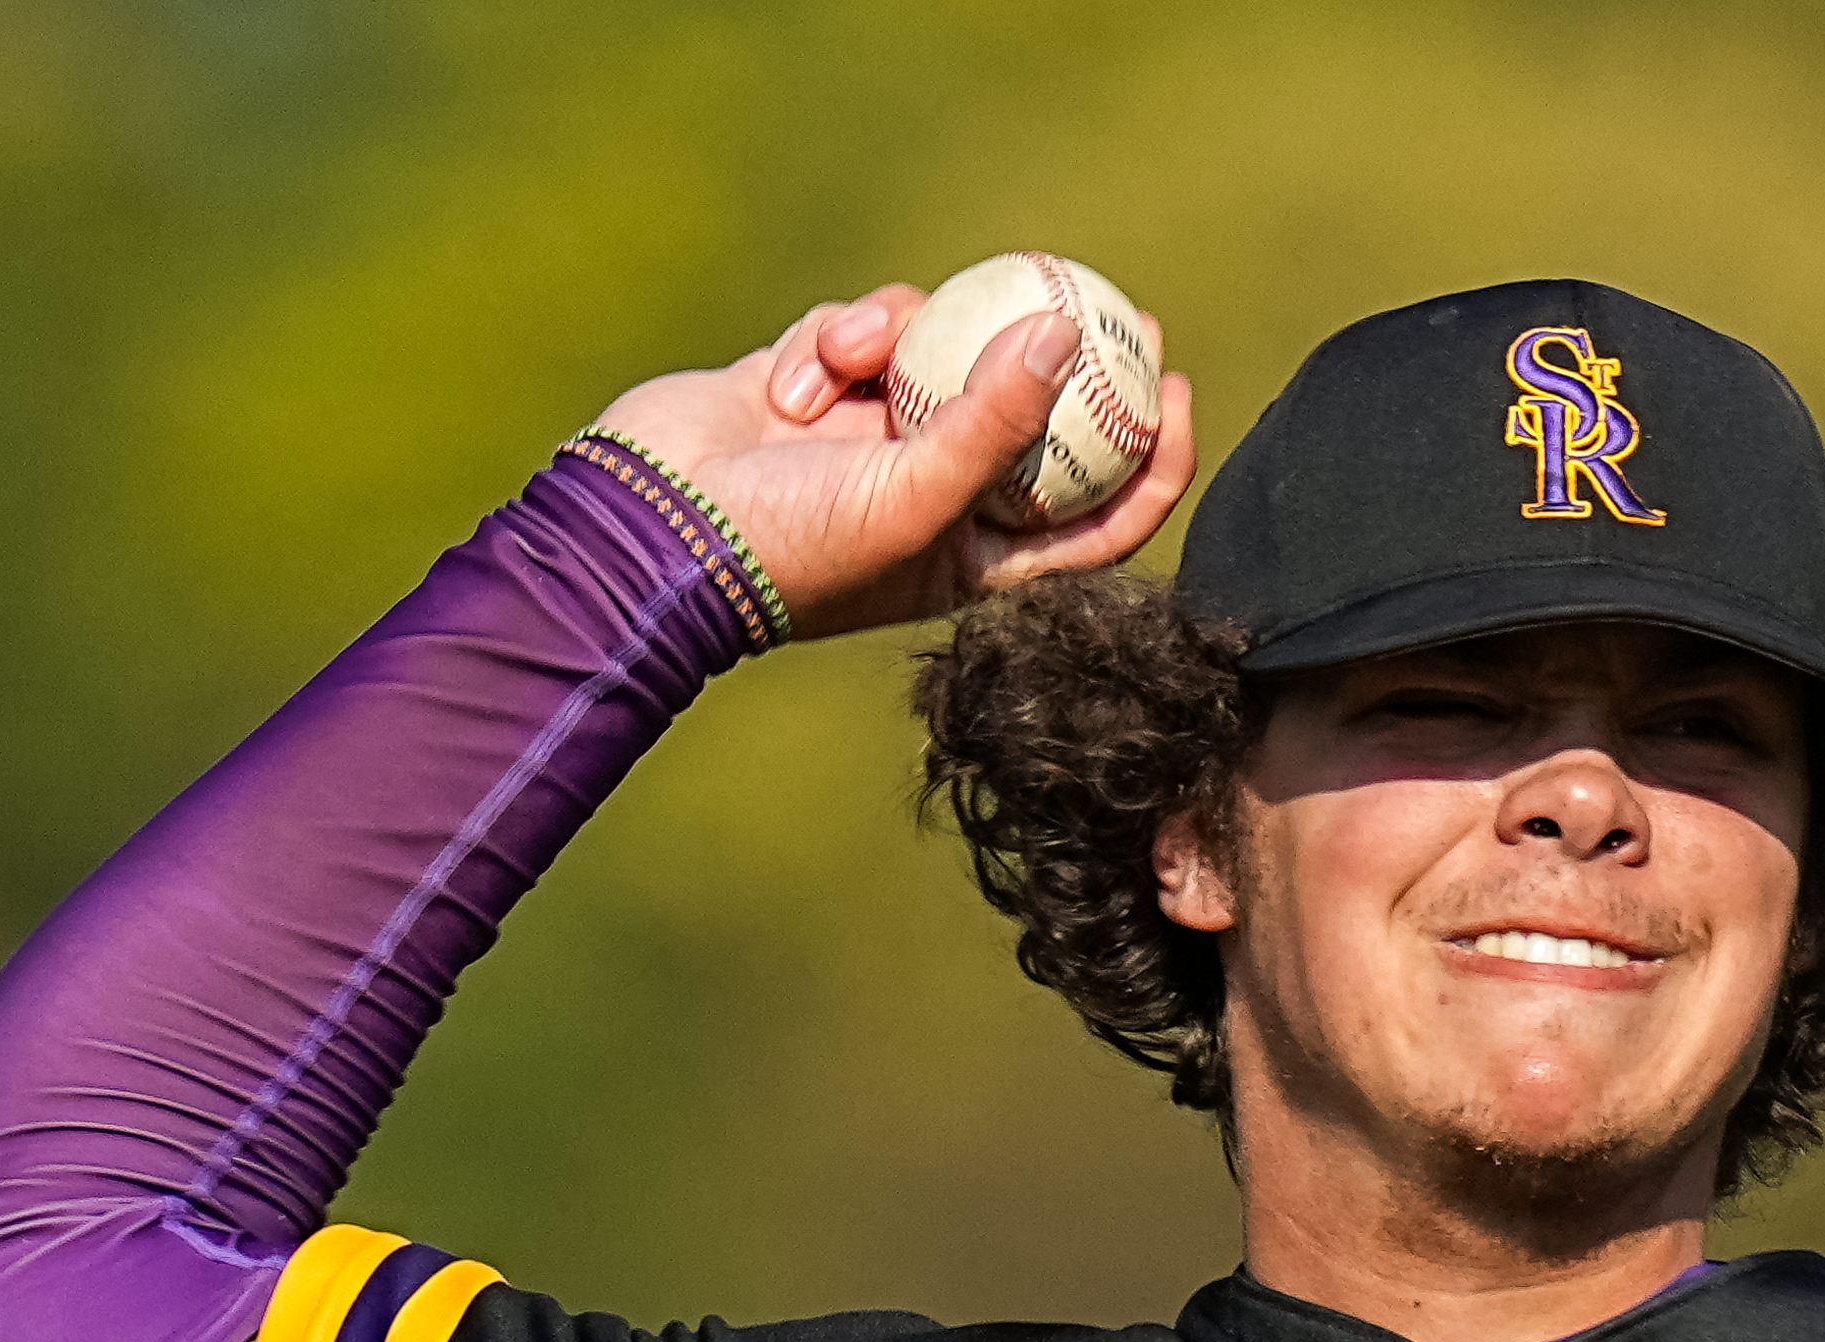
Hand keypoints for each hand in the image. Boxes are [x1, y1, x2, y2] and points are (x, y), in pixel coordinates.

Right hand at [584, 283, 1197, 640]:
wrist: (654, 529)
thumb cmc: (795, 547)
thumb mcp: (915, 497)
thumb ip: (997, 422)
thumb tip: (1063, 338)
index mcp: (975, 555)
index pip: (1091, 516)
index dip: (1147, 460)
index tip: (1170, 390)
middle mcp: (934, 495)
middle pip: (1031, 417)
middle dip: (1066, 359)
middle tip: (1106, 303)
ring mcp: (874, 437)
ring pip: (934, 353)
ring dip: (902, 340)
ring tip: (860, 359)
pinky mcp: (819, 386)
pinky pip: (861, 333)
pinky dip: (834, 341)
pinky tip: (796, 377)